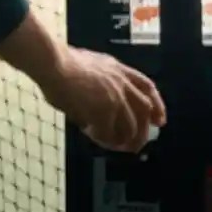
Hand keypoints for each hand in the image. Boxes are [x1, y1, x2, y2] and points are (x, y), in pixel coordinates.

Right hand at [39, 46, 166, 152]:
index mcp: (118, 69)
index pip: (147, 87)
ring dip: (124, 141)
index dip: (156, 105)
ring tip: (115, 147)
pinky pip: (109, 134)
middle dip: (143, 130)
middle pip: (144, 110)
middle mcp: (121, 83)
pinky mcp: (104, 111)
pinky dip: (103, 139)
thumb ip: (99, 82)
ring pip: (130, 127)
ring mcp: (115, 97)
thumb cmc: (60, 64)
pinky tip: (91, 136)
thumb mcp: (89, 66)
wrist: (53, 64)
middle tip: (138, 144)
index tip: (159, 120)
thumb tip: (95, 103)